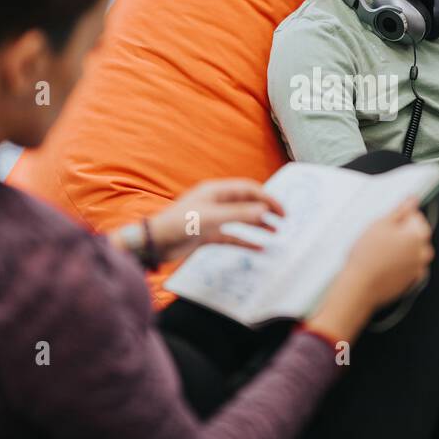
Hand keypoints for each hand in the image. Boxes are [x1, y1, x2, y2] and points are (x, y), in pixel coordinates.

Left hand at [144, 179, 284, 262]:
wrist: (155, 243)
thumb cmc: (178, 224)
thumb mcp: (212, 218)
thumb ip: (239, 214)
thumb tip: (264, 211)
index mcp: (216, 191)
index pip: (248, 189)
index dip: (267, 198)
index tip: (281, 210)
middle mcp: (216, 202)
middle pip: (247, 203)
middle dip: (266, 210)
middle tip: (283, 220)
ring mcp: (212, 219)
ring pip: (242, 219)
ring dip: (258, 225)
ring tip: (275, 233)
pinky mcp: (208, 234)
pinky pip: (232, 236)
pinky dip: (246, 241)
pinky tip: (259, 248)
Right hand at [346, 197, 434, 306]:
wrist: (360, 286)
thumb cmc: (367, 257)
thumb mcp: (381, 224)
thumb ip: (401, 209)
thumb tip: (412, 200)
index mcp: (418, 235)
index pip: (416, 217)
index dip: (400, 218)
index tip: (387, 225)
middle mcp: (423, 252)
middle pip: (416, 234)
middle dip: (401, 234)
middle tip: (381, 239)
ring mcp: (419, 268)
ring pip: (412, 251)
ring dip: (400, 249)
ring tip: (381, 253)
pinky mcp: (413, 280)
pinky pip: (409, 266)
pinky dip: (400, 264)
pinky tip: (384, 265)